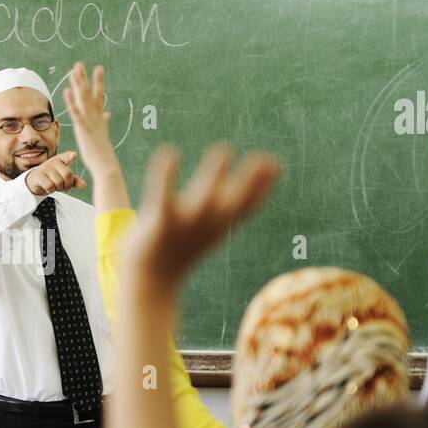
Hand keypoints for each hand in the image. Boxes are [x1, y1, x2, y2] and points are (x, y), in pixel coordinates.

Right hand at [23, 150, 85, 195]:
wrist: (36, 180)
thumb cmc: (53, 177)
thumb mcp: (64, 178)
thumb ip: (75, 181)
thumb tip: (84, 185)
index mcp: (61, 159)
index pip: (66, 156)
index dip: (70, 156)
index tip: (74, 155)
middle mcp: (53, 161)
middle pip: (67, 174)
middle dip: (67, 184)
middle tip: (64, 187)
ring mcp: (45, 167)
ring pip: (58, 182)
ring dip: (58, 188)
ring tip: (55, 187)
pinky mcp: (38, 175)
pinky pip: (50, 186)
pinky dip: (51, 190)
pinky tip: (49, 188)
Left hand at [63, 62, 117, 177]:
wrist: (106, 166)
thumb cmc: (102, 153)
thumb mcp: (103, 134)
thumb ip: (103, 122)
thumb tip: (107, 114)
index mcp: (100, 118)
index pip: (99, 96)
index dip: (98, 82)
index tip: (98, 68)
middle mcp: (96, 117)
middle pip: (90, 93)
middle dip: (84, 78)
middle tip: (79, 64)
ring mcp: (90, 122)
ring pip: (83, 99)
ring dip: (78, 84)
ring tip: (73, 71)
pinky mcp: (83, 129)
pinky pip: (77, 113)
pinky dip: (72, 102)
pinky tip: (67, 92)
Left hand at [125, 144, 279, 288]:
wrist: (151, 278)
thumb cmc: (183, 245)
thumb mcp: (214, 225)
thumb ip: (231, 199)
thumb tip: (245, 173)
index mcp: (221, 223)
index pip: (249, 205)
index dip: (264, 186)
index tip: (276, 162)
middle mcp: (207, 223)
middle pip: (234, 201)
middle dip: (251, 181)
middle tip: (263, 158)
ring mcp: (184, 223)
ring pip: (204, 198)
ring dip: (214, 175)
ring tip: (223, 150)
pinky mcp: (158, 222)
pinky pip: (163, 196)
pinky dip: (166, 175)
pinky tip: (170, 152)